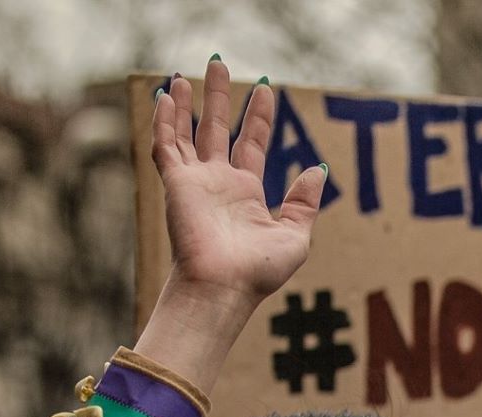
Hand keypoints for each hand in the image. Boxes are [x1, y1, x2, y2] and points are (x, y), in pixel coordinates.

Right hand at [136, 58, 328, 391]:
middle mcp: (218, 183)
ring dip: (187, 103)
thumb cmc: (258, 272)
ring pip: (187, 132)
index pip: (250, 143)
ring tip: (188, 74)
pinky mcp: (176, 184)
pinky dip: (164, 120)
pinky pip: (166, 145)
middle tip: (219, 62)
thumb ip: (304, 202)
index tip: (267, 89)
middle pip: (216, 128)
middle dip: (218, 96)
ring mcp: (195, 182)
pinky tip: (167, 96)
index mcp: (246, 193)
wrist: (223, 288)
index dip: (257, 116)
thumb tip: (317, 169)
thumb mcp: (295, 236)